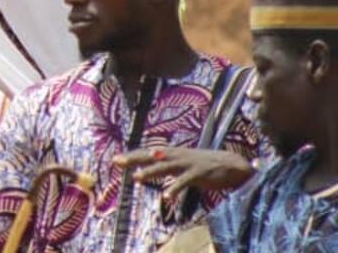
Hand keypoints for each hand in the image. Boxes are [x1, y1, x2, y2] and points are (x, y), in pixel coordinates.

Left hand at [113, 147, 253, 202]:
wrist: (233, 164)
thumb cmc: (206, 164)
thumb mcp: (184, 161)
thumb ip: (168, 162)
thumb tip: (152, 161)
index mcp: (173, 153)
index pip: (148, 153)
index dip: (132, 156)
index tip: (116, 159)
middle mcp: (177, 156)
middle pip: (151, 156)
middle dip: (134, 159)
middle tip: (117, 161)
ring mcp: (188, 164)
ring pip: (165, 167)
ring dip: (150, 172)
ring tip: (136, 177)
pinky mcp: (199, 174)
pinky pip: (184, 182)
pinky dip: (175, 189)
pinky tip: (166, 197)